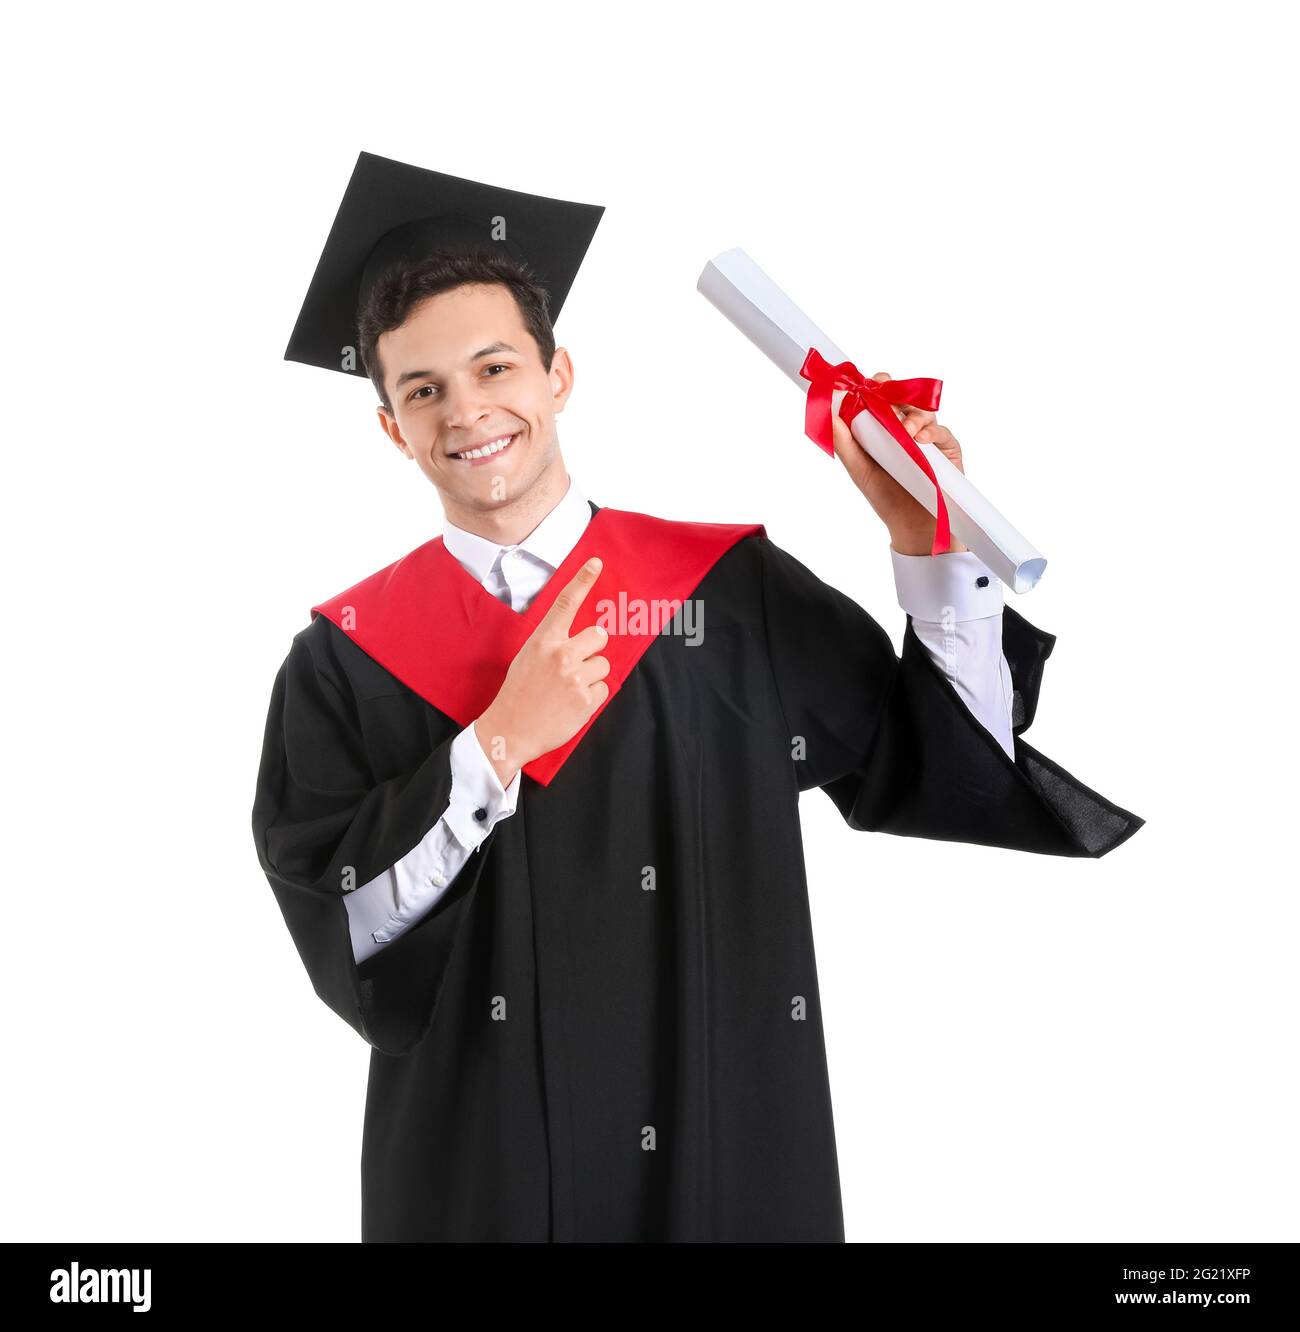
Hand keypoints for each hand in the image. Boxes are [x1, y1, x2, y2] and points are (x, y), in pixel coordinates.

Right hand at [474, 557, 610, 784]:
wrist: (509, 730)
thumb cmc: (519, 693)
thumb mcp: (527, 657)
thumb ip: (553, 643)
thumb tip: (583, 636)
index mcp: (543, 641)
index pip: (566, 604)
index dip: (583, 581)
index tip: (596, 562)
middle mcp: (561, 655)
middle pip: (599, 635)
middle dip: (594, 648)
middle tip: (576, 664)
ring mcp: (575, 678)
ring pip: (604, 664)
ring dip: (592, 675)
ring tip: (568, 689)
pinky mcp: (586, 700)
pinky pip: (604, 689)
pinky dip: (592, 697)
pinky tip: (572, 704)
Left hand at [829, 371, 967, 554]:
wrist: (913, 527)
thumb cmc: (886, 498)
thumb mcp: (860, 471)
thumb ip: (845, 444)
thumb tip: (829, 416)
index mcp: (883, 430)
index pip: (880, 400)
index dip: (874, 388)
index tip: (866, 382)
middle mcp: (905, 429)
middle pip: (902, 399)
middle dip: (893, 392)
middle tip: (884, 391)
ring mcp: (928, 438)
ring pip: (923, 411)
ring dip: (912, 415)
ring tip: (904, 431)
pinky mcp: (947, 449)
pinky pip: (942, 432)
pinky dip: (930, 432)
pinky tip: (920, 440)